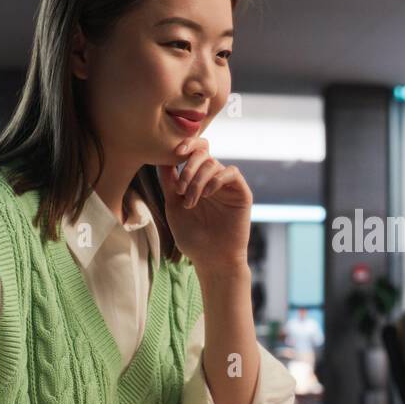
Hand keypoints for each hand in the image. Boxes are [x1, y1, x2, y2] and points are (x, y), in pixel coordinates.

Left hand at [156, 137, 251, 270]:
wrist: (211, 258)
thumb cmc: (192, 236)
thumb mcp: (173, 205)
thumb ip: (169, 181)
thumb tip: (162, 156)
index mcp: (197, 180)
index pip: (194, 152)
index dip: (186, 145)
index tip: (175, 153)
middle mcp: (213, 179)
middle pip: (204, 153)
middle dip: (188, 166)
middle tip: (180, 189)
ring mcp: (227, 186)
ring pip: (214, 163)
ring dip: (198, 180)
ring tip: (191, 201)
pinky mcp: (241, 193)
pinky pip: (232, 172)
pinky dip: (217, 179)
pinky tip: (207, 194)